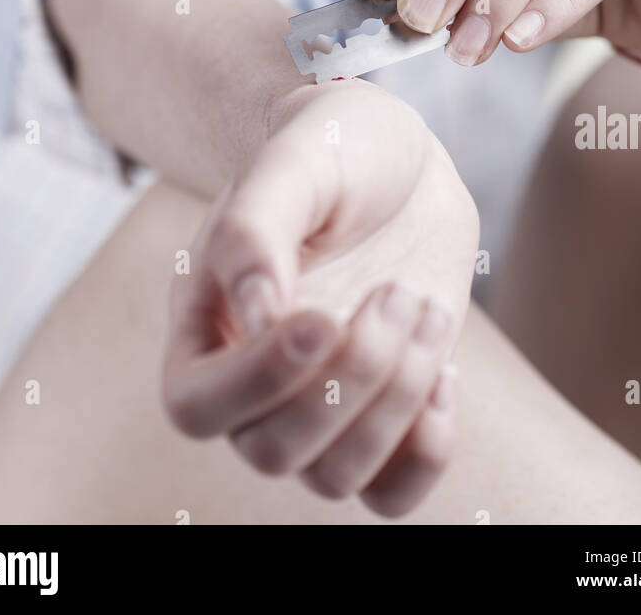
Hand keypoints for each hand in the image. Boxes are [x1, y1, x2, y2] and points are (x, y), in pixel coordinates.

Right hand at [161, 78, 478, 516]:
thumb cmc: (329, 148)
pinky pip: (390, 492)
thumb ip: (255, 229)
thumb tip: (254, 316)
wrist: (396, 158)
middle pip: (270, 452)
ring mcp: (319, 403)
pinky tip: (444, 374)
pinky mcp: (381, 412)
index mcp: (204, 324)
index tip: (325, 317)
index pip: (196, 406)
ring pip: (334, 477)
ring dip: (394, 403)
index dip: (260, 381)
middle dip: (349, 381)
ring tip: (421, 309)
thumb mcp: (292, 163)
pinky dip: (425, 453)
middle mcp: (252, 380)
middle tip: (394, 292)